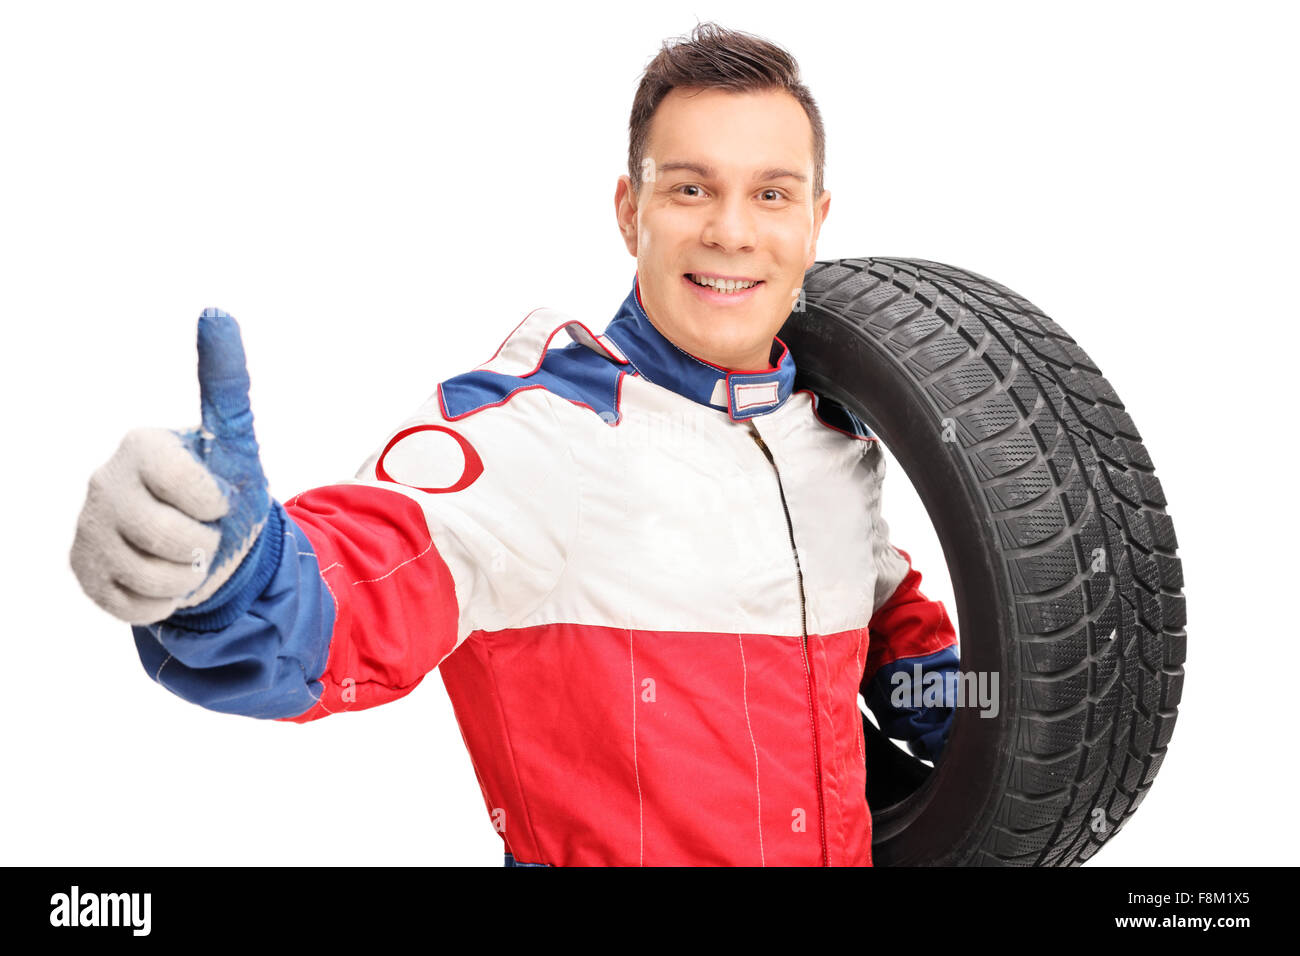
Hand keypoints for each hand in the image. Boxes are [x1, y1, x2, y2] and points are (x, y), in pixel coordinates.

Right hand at [70, 309, 270, 623]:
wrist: (208, 548)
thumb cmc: (224, 489)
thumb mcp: (235, 441)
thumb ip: (226, 382)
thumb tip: (216, 310)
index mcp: (141, 446)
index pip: (182, 483)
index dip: (211, 501)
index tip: (219, 499)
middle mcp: (104, 481)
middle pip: (165, 536)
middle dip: (203, 544)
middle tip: (205, 534)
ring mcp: (88, 527)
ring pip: (150, 575)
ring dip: (188, 578)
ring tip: (188, 558)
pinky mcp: (83, 570)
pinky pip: (132, 604)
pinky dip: (163, 601)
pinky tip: (164, 580)